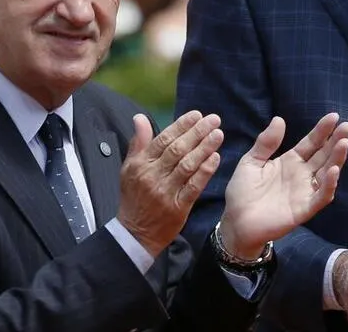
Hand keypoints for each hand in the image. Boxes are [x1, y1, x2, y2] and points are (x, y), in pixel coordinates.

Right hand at [118, 111, 223, 257]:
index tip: (197, 114)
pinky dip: (205, 171)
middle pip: (177, 150)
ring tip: (218, 134)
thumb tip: (140, 117)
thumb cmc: (134, 197)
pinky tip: (216, 158)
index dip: (181, 125)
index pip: (163, 139)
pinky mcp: (178, 208)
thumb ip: (138, 143)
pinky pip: (194, 186)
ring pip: (187, 165)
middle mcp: (152, 176)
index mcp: (141, 164)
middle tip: (214, 119)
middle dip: (197, 132)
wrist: (135, 233)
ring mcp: (165, 192)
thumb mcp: (129, 168)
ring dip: (204, 148)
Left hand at [218, 113, 347, 258]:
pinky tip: (332, 171)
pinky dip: (328, 185)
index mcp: (290, 161)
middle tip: (347, 126)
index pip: (311, 143)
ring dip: (336, 159)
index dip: (322, 130)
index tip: (333, 116)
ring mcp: (305, 192)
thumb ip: (266, 143)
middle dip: (336, 140)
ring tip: (344, 143)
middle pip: (323, 155)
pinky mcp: (304, 209)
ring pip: (327, 173)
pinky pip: (320, 197)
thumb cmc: (242, 192)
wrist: (235, 222)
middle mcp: (302, 175)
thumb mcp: (251, 161)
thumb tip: (279, 119)